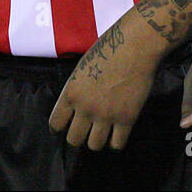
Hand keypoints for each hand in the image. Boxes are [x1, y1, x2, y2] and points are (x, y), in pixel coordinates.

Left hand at [48, 13, 162, 150]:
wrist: (135, 46)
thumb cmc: (109, 48)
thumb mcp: (82, 67)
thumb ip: (77, 89)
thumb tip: (76, 105)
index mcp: (71, 93)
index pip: (55, 123)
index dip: (60, 126)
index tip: (67, 124)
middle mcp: (85, 107)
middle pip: (73, 140)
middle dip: (79, 136)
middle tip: (87, 129)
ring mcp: (106, 115)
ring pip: (94, 146)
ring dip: (98, 140)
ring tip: (103, 131)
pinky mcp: (127, 118)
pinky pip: (117, 144)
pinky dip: (116, 141)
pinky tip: (118, 131)